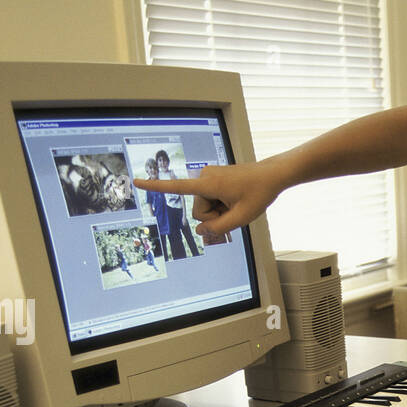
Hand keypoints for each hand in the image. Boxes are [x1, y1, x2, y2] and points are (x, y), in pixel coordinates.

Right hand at [131, 161, 280, 235]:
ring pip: (205, 208)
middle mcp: (204, 177)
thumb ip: (218, 228)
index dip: (156, 187)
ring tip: (236, 202)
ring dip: (220, 211)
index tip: (136, 182)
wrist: (270, 175)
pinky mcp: (212, 180)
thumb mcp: (241, 218)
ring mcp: (208, 177)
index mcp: (208, 183)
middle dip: (215, 216)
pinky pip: (210, 201)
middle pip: (199, 211)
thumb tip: (199, 231)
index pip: (177, 187)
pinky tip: (234, 199)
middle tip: (235, 208)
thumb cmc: (258, 193)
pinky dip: (221, 205)